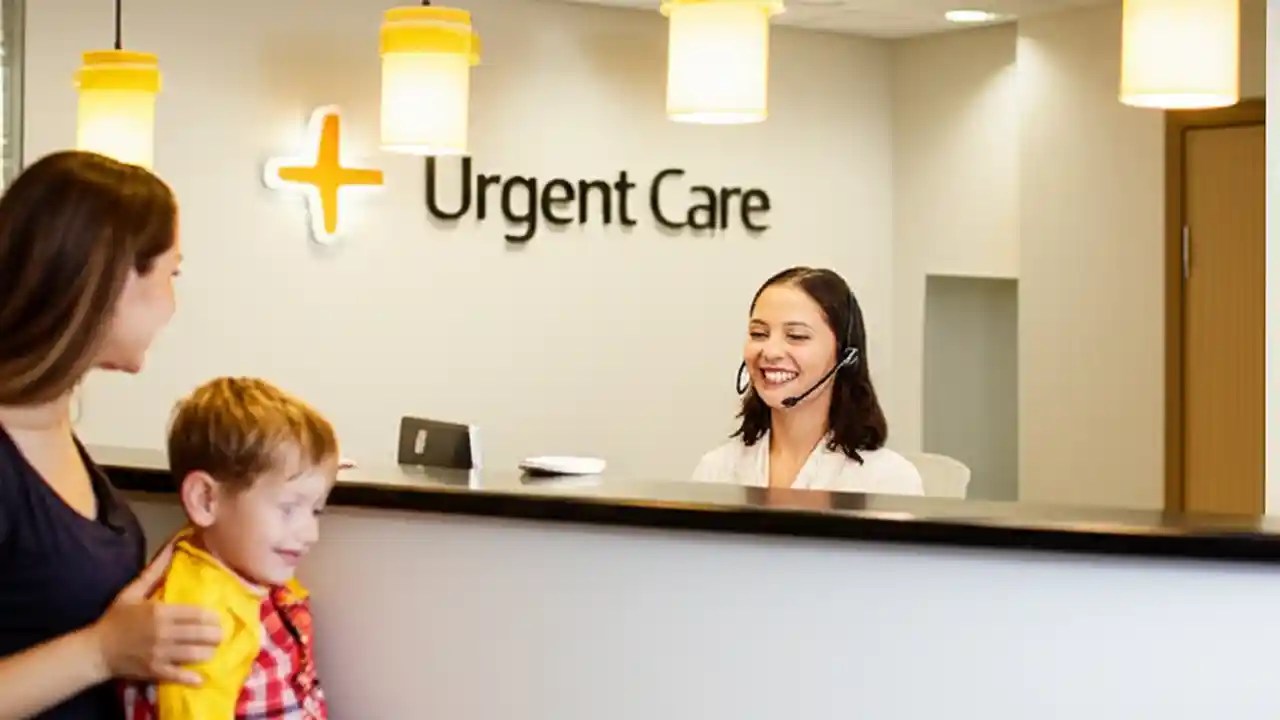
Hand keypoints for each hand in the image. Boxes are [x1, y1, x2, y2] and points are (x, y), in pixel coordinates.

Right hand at [87, 534, 221, 684]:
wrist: (95, 650)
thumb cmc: (115, 619)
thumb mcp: (132, 592)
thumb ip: (154, 571)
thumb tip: (171, 547)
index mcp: (160, 611)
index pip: (197, 614)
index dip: (213, 617)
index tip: (218, 618)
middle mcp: (163, 632)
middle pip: (202, 633)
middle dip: (216, 634)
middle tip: (220, 634)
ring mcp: (160, 653)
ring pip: (196, 654)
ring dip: (209, 652)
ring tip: (213, 649)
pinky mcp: (155, 671)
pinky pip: (179, 675)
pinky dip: (192, 678)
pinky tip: (202, 677)